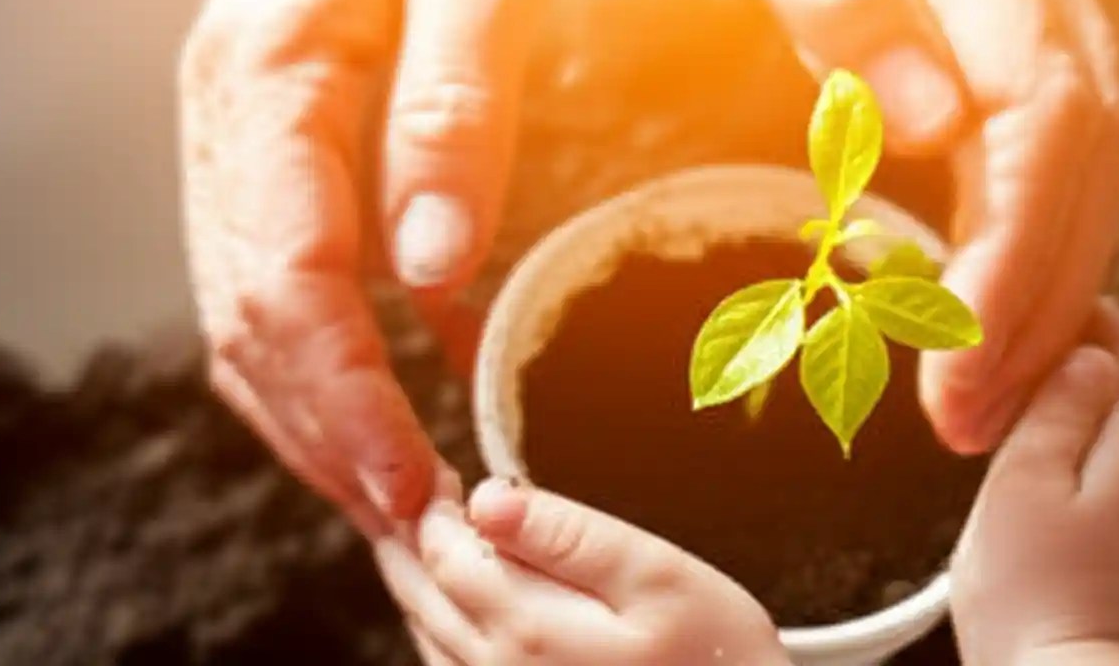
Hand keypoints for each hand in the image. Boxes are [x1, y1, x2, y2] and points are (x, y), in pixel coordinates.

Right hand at [178, 0, 565, 530]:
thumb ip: (454, 106)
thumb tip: (432, 271)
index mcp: (270, 71)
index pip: (288, 281)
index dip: (347, 399)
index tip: (412, 482)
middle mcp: (230, 114)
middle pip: (248, 315)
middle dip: (326, 432)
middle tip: (411, 517)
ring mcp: (240, 130)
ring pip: (244, 306)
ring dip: (315, 409)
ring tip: (394, 482)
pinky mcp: (274, 141)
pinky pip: (273, 269)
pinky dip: (324, 351)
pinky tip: (392, 388)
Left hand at [375, 478, 789, 665]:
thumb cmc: (718, 658)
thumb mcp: (656, 577)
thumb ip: (568, 535)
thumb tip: (488, 497)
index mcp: (526, 626)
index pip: (445, 552)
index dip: (431, 505)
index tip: (434, 471)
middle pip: (424, 596)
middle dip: (407, 540)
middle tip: (399, 496)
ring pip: (429, 635)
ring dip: (415, 581)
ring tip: (412, 538)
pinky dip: (437, 624)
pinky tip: (449, 604)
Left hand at [742, 0, 1118, 451]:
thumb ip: (856, 15)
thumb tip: (937, 128)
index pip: (1045, 126)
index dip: (1011, 251)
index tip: (956, 355)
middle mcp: (1058, 11)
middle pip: (1085, 176)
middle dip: (1032, 309)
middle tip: (964, 420)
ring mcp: (1057, 47)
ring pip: (1086, 194)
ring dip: (1037, 311)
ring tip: (977, 409)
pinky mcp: (1032, 88)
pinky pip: (1054, 189)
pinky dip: (1025, 272)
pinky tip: (989, 341)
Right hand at [950, 300, 1118, 664]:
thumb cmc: (1027, 582)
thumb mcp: (1026, 480)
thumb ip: (1059, 409)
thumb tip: (1087, 353)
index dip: (1099, 317)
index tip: (1048, 302)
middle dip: (1106, 343)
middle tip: (1041, 330)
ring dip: (1099, 383)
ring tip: (1036, 375)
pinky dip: (1098, 423)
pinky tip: (1051, 433)